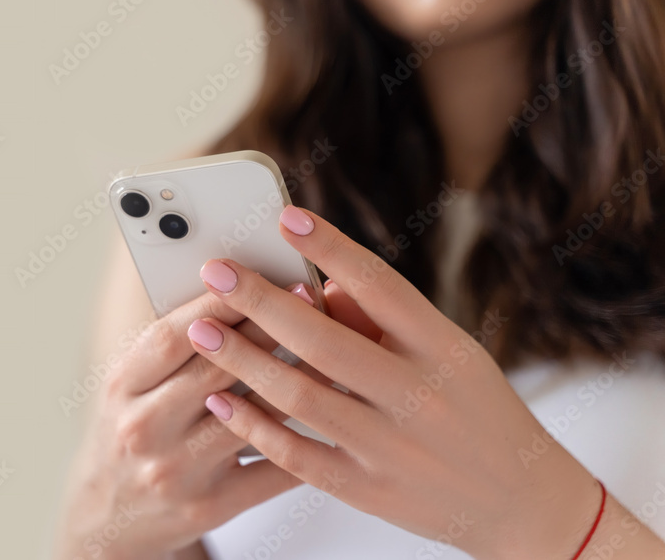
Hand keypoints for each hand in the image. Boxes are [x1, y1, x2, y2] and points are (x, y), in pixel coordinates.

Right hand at [54, 288, 324, 559]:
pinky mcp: (209, 506)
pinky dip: (306, 439)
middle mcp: (144, 429)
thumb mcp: (131, 383)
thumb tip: (239, 290)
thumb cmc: (133, 429)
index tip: (258, 273)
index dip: (217, 303)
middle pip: (215, 369)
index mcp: (122, 387)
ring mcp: (176, 472)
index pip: (172, 336)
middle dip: (268, 327)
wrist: (112, 515)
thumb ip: (175, 343)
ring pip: (251, 416)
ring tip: (333, 347)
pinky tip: (333, 411)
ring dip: (296, 378)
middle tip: (308, 297)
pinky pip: (270, 468)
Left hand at [187, 205, 606, 559]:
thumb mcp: (451, 353)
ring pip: (303, 399)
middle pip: (327, 343)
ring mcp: (393, 448)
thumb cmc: (479, 411)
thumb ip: (387, 320)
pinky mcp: (369, 490)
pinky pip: (299, 456)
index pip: (382, 287)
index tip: (285, 218)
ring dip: (244, 362)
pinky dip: (255, 427)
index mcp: (444, 350)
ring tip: (200, 331)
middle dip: (263, 304)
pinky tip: (219, 401)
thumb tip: (322, 283)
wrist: (521, 504)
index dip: (332, 249)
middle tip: (215, 272)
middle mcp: (419, 397)